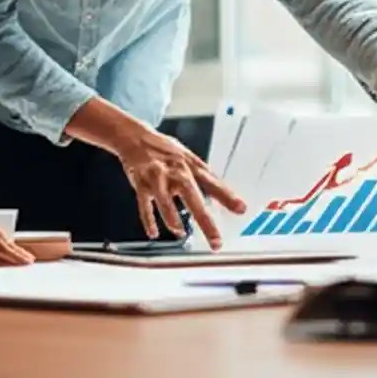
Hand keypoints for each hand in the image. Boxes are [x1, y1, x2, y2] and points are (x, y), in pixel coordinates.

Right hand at [112, 127, 246, 248]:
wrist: (135, 137)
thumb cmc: (165, 149)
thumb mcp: (189, 158)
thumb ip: (206, 177)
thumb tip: (227, 195)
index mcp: (191, 166)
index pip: (213, 183)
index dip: (227, 196)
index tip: (241, 209)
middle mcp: (176, 172)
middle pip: (192, 196)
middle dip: (204, 220)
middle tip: (216, 240)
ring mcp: (157, 178)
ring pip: (164, 200)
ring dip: (172, 218)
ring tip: (180, 232)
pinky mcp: (140, 183)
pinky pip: (144, 204)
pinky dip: (148, 220)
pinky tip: (153, 233)